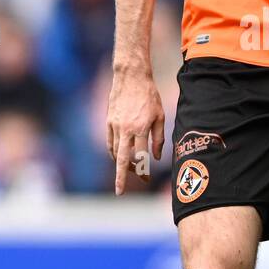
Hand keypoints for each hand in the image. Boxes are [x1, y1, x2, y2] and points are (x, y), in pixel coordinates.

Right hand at [106, 71, 164, 194]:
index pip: (141, 156)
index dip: (143, 170)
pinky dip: (112, 152)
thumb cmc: (149, 95)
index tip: (146, 179)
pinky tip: (118, 157)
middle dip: (121, 177)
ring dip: (120, 164)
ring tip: (128, 170)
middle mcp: (125, 129)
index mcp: (140, 128)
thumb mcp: (160, 116)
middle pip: (121, 159)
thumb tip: (157, 157)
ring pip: (114, 151)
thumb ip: (159, 137)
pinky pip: (109, 142)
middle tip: (120, 192)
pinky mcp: (108, 121)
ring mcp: (114, 125)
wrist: (130, 76)